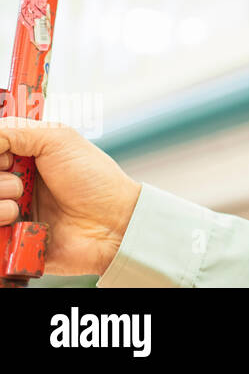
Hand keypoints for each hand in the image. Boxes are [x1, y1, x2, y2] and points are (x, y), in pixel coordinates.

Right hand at [0, 117, 141, 276]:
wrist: (112, 221)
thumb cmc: (94, 178)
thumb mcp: (59, 140)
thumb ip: (17, 131)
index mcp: (22, 159)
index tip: (8, 158)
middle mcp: (12, 185)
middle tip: (19, 181)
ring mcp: (10, 213)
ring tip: (19, 204)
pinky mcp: (10, 242)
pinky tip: (16, 220)